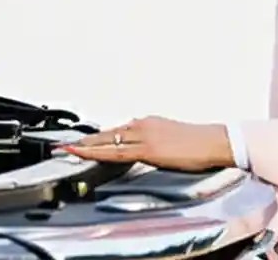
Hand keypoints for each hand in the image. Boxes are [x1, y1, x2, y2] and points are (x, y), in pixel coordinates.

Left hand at [60, 116, 234, 171]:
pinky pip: (118, 152)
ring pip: (108, 141)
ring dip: (86, 146)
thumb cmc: (198, 143)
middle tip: (63, 145)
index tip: (79, 142)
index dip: (95, 138)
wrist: (214, 141)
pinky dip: (99, 153)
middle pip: (106, 134)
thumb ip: (152, 142)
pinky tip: (89, 155)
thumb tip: (141, 148)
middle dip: (84, 141)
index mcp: (147, 123)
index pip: (115, 131)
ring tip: (68, 150)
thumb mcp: (170, 138)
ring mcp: (144, 136)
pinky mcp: (149, 149)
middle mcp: (142, 125)